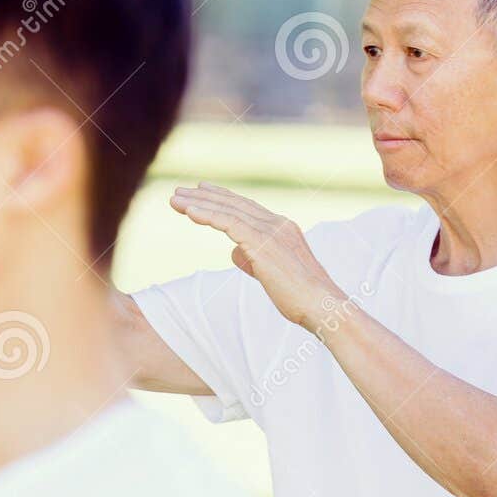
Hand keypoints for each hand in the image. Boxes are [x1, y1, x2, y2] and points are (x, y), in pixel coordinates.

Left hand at [170, 183, 345, 333]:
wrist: (322, 305)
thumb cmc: (300, 297)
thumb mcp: (273, 274)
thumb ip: (253, 259)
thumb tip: (234, 252)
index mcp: (282, 228)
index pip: (246, 207)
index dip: (222, 198)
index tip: (201, 191)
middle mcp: (277, 224)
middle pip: (234, 204)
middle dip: (204, 196)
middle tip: (179, 191)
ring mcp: (271, 231)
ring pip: (228, 210)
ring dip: (198, 203)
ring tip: (174, 199)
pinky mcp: (263, 243)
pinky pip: (229, 223)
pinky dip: (207, 215)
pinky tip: (189, 212)